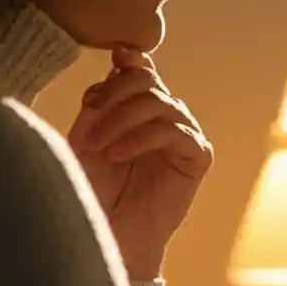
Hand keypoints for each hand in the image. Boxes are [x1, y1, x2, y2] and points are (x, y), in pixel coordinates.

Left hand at [68, 46, 213, 279]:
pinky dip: (139, 138)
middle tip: (88, 120)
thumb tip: (125, 53)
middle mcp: (167, 117)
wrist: (108, 232)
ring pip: (158, 103)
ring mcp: (185, 135)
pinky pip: (172, 131)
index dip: (118, 71)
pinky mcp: (197, 157)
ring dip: (119, 120)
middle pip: (147, 81)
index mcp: (142, 108)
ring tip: (96, 147)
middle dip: (113, 96)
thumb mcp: (91, 131)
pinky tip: (117, 155)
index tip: (91, 98)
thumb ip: (106, 96)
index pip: (140, 70)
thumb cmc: (94, 187)